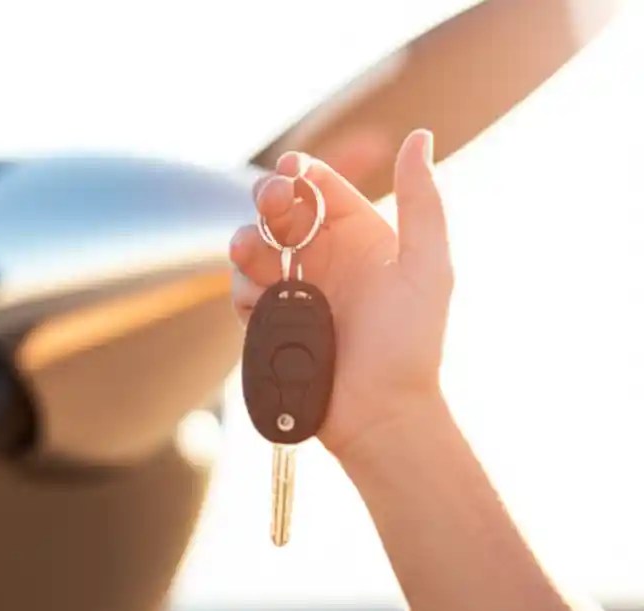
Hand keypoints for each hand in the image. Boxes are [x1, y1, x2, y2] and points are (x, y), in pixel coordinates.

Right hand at [230, 130, 452, 461]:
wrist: (379, 413)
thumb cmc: (411, 344)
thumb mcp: (427, 265)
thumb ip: (422, 200)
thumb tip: (419, 136)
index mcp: (361, 237)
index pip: (321, 188)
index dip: (300, 174)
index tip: (290, 172)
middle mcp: (324, 258)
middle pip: (280, 210)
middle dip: (267, 201)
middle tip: (269, 206)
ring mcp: (294, 290)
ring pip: (254, 247)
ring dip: (248, 244)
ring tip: (254, 256)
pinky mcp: (271, 321)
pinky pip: (242, 291)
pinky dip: (243, 289)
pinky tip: (258, 302)